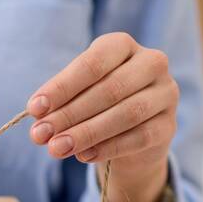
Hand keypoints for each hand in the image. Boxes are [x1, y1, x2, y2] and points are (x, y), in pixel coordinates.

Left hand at [27, 32, 176, 201]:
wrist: (131, 136)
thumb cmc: (97, 105)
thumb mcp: (78, 96)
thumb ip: (62, 103)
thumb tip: (39, 120)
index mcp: (122, 45)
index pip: (92, 63)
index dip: (62, 87)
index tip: (34, 109)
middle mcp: (151, 63)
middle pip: (110, 89)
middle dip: (69, 114)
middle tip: (40, 135)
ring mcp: (165, 94)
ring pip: (127, 114)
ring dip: (87, 133)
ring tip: (57, 148)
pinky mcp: (168, 126)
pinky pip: (139, 137)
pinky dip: (108, 147)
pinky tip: (84, 156)